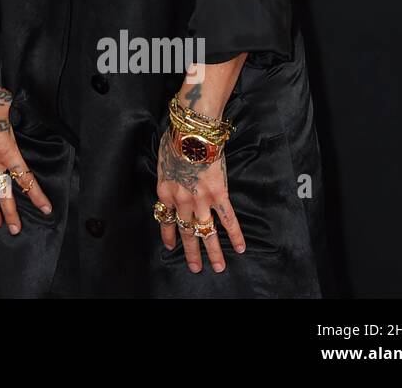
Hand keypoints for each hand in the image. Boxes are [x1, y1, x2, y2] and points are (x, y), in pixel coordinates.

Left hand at [155, 128, 245, 272]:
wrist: (191, 132)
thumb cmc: (174, 139)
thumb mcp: (162, 160)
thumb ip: (166, 175)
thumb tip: (170, 178)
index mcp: (165, 192)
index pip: (166, 219)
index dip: (168, 234)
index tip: (169, 247)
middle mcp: (182, 201)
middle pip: (186, 231)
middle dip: (191, 252)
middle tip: (195, 268)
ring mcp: (201, 200)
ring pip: (206, 231)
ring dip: (212, 251)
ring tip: (218, 267)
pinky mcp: (219, 195)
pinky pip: (228, 219)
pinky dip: (234, 235)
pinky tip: (239, 248)